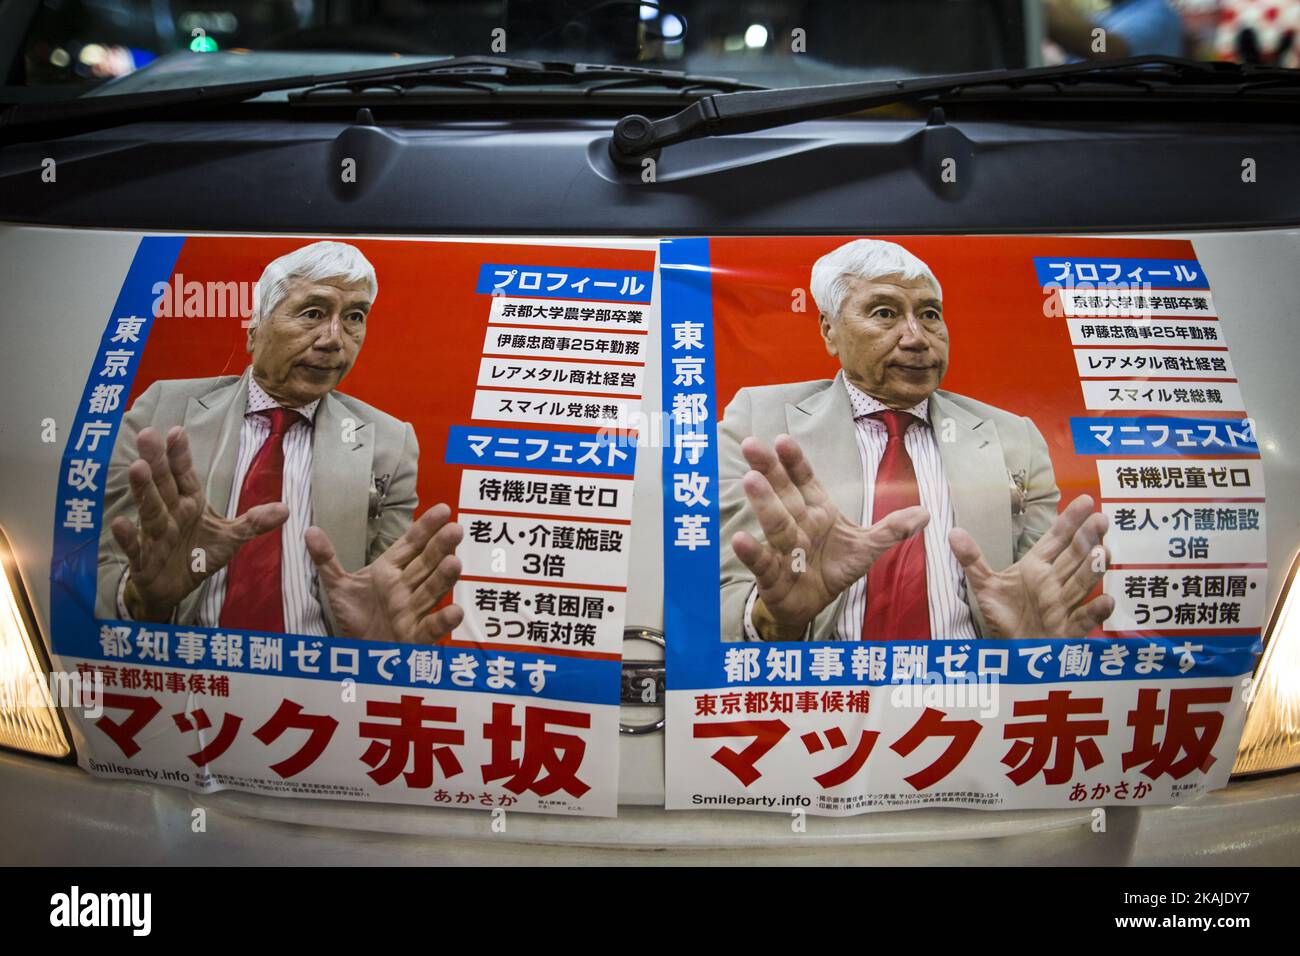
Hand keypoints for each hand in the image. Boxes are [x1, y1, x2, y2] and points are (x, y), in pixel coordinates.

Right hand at [112, 426, 287, 621]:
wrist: (174, 589)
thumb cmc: (198, 555)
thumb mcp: (230, 538)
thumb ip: (254, 523)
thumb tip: (286, 509)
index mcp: (190, 503)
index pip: (185, 475)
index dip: (180, 455)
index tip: (176, 431)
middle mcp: (170, 514)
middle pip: (163, 484)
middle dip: (157, 461)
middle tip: (147, 434)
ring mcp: (154, 536)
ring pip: (149, 510)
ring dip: (143, 490)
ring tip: (137, 467)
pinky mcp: (143, 559)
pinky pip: (134, 547)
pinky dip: (127, 538)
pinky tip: (119, 523)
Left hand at [306, 503, 463, 643]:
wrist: (358, 652)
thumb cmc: (357, 617)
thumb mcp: (339, 587)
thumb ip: (326, 559)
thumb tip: (310, 531)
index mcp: (390, 570)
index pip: (410, 544)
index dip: (425, 528)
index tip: (443, 510)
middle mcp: (406, 587)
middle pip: (426, 563)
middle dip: (440, 547)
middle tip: (455, 529)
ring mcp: (413, 611)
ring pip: (431, 591)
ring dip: (444, 578)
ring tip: (454, 562)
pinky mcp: (415, 636)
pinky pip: (431, 628)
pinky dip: (442, 621)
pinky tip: (454, 611)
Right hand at [731, 434, 928, 640]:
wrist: (810, 605)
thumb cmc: (832, 567)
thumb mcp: (866, 548)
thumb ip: (891, 530)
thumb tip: (925, 513)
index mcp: (816, 510)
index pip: (805, 481)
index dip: (795, 462)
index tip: (783, 440)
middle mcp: (797, 524)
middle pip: (782, 493)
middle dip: (768, 469)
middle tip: (752, 445)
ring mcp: (783, 549)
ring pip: (774, 523)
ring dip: (763, 502)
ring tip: (751, 479)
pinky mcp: (773, 576)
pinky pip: (762, 562)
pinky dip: (752, 552)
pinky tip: (740, 539)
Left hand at [948, 493, 1114, 638]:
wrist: (1010, 651)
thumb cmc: (1004, 615)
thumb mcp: (986, 586)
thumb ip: (972, 559)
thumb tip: (952, 532)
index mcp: (1037, 567)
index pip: (1056, 539)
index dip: (1069, 521)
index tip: (1085, 501)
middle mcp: (1054, 582)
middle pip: (1073, 557)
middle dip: (1087, 540)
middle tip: (1100, 520)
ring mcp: (1064, 605)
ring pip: (1081, 583)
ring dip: (1092, 570)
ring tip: (1103, 553)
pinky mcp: (1068, 630)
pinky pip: (1084, 619)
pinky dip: (1095, 611)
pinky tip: (1106, 600)